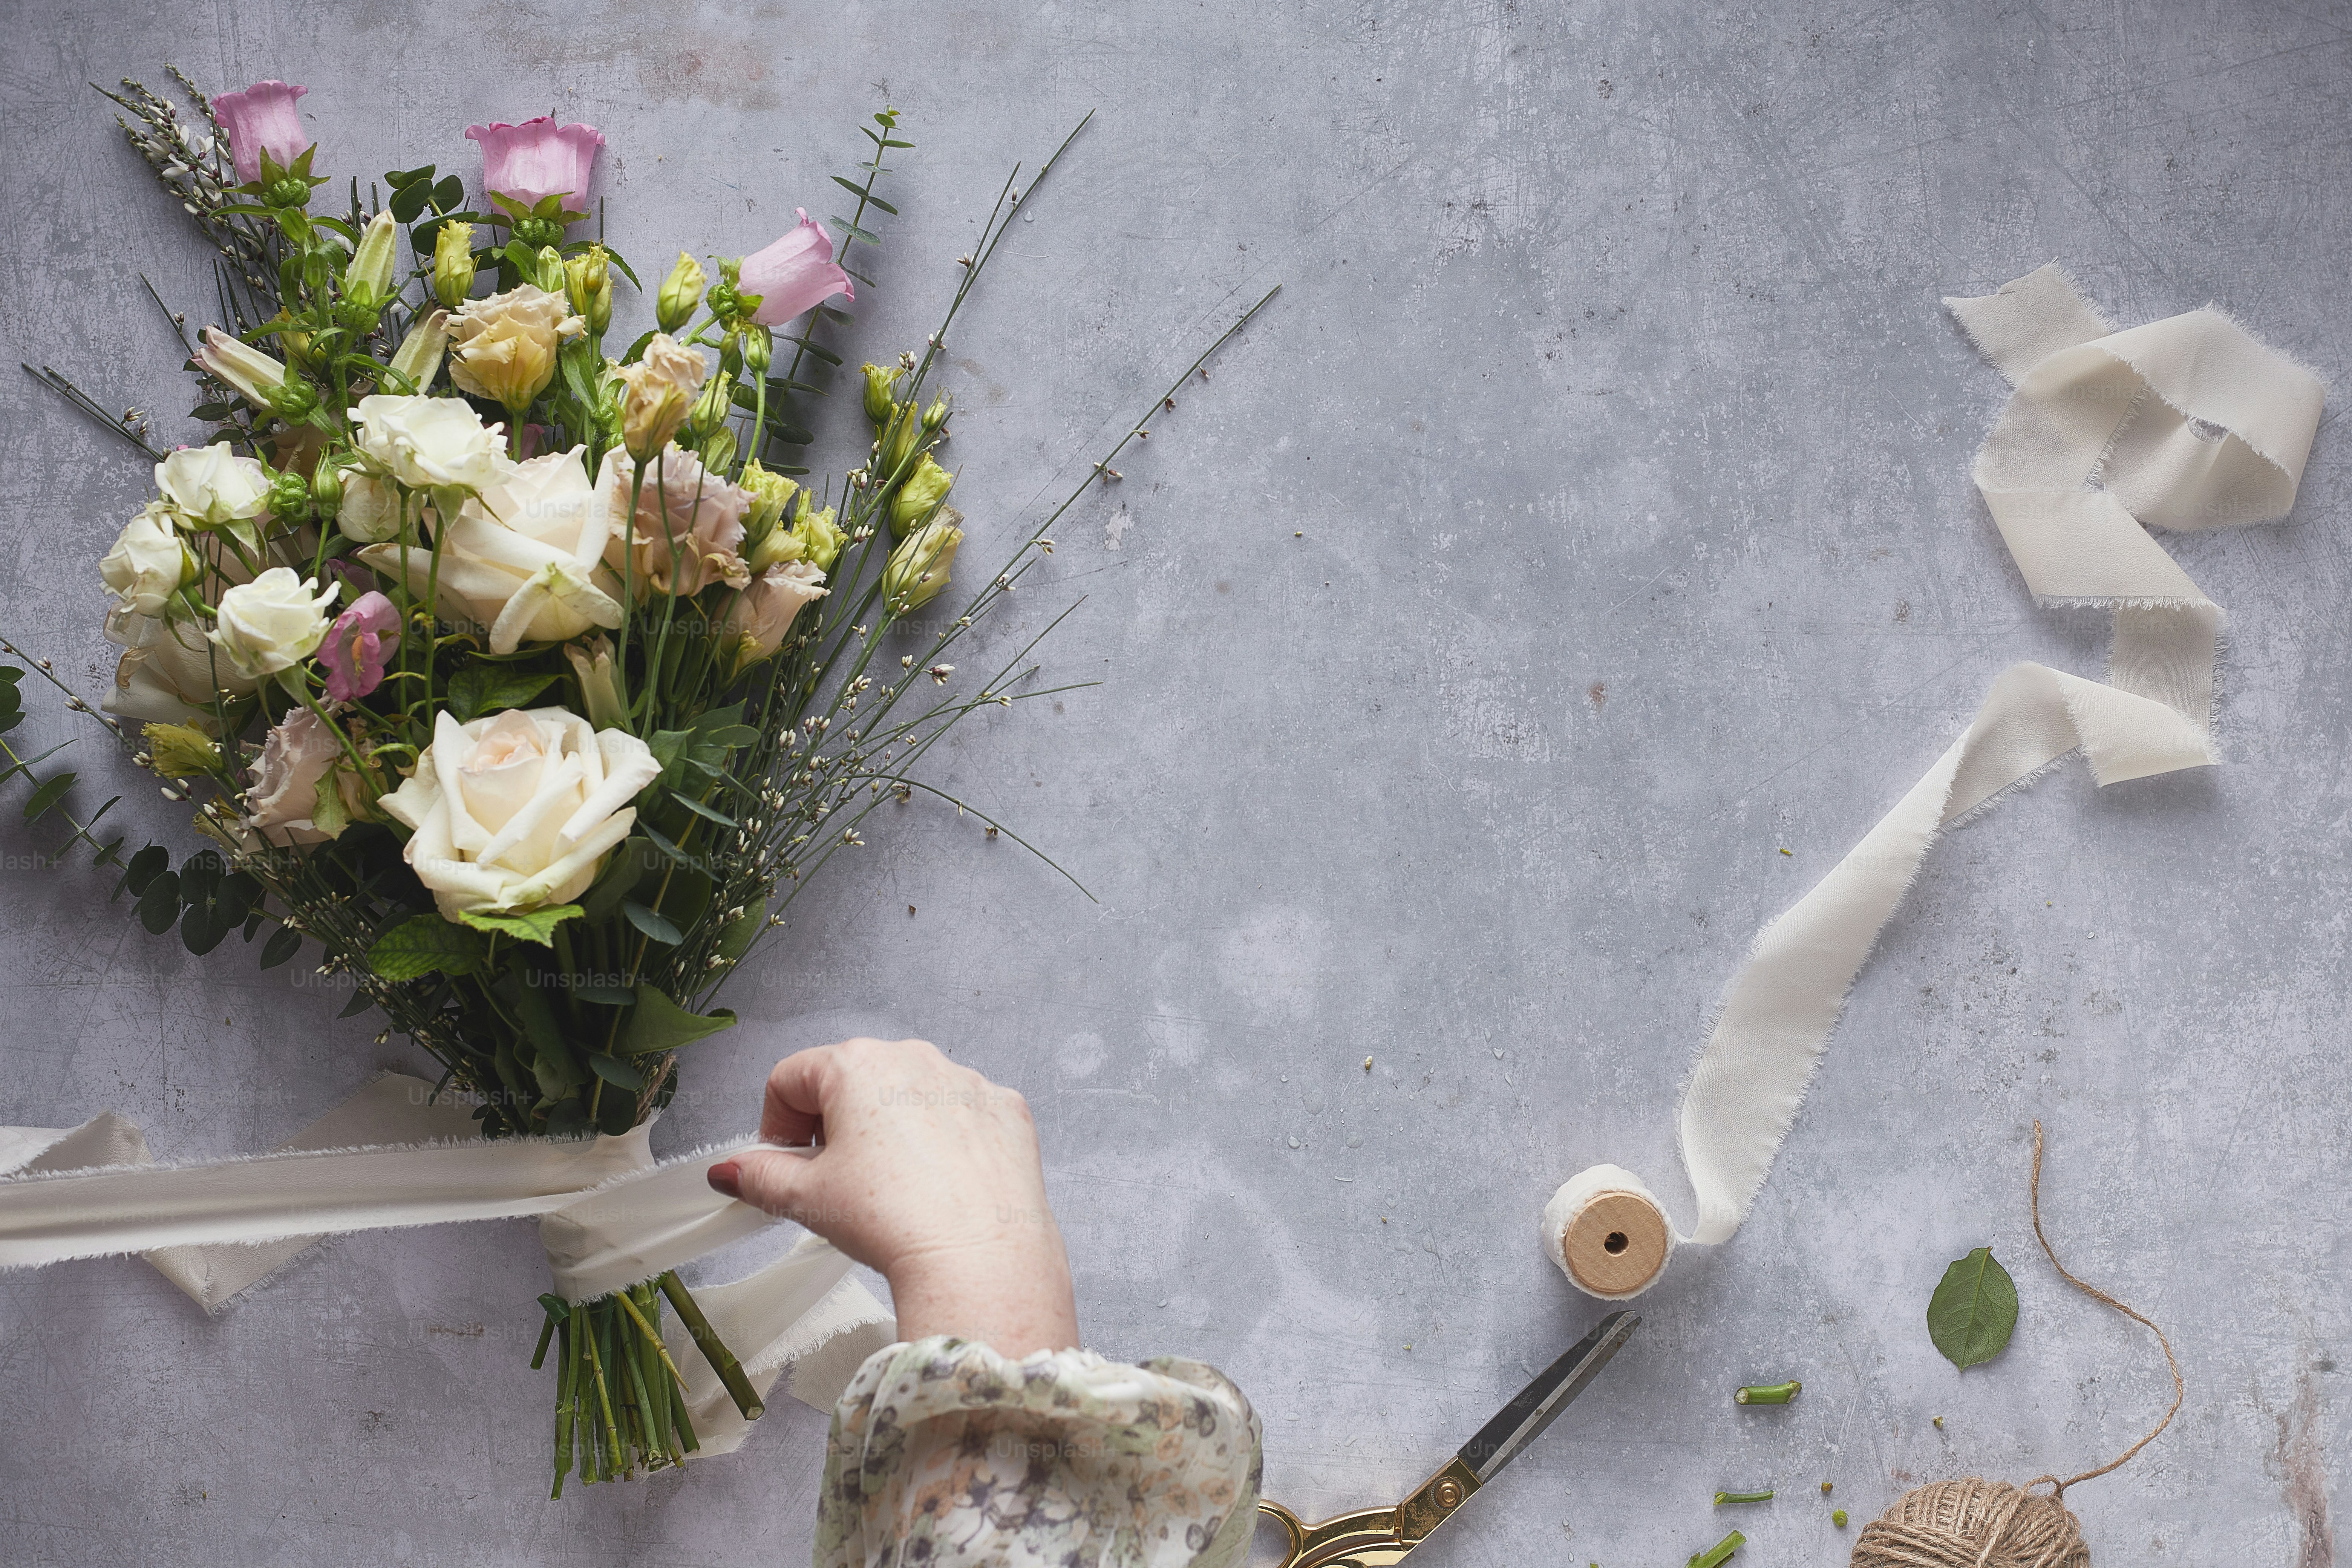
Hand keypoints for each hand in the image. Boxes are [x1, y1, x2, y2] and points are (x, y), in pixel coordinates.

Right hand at [708, 1036, 1078, 1356]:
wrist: (977, 1257)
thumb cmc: (890, 1218)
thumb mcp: (808, 1197)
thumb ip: (759, 1176)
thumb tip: (728, 1170)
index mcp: (856, 1065)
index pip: (790, 1078)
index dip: (777, 1124)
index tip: (785, 1164)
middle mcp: (915, 1057)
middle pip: (851, 1080)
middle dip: (833, 1125)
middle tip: (835, 1181)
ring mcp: (967, 1080)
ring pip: (909, 1094)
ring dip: (891, 1129)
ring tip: (892, 1188)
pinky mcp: (1007, 1108)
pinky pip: (961, 1113)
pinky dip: (945, 1140)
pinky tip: (942, 1184)